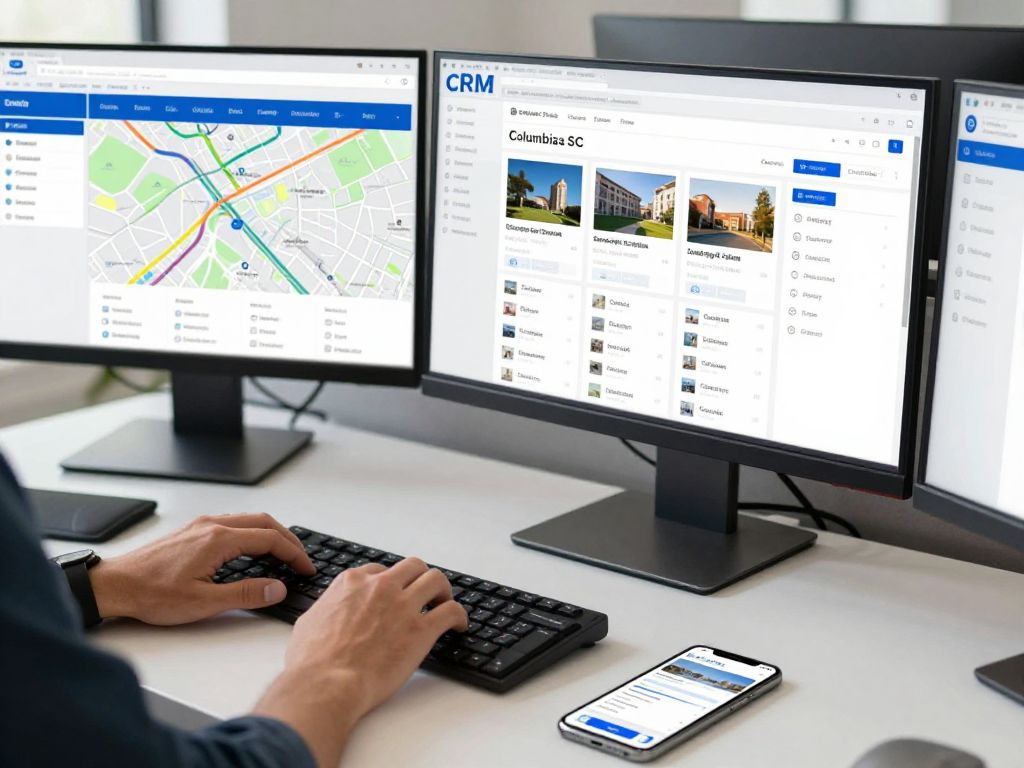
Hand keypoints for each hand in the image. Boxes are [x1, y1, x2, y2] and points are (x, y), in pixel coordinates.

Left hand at [90, 513, 314, 624]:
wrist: (115, 585)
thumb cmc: (152, 594)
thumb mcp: (204, 602)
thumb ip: (246, 593)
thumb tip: (278, 588)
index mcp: (219, 539)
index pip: (270, 539)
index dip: (294, 554)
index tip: (306, 568)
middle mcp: (212, 525)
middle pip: (264, 522)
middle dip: (289, 539)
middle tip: (302, 559)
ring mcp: (201, 525)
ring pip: (249, 520)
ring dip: (271, 534)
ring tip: (283, 554)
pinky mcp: (192, 530)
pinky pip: (233, 523)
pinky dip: (253, 532)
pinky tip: (252, 549)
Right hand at [254, 558, 466, 766]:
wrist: (326, 684)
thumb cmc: (312, 662)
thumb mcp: (308, 623)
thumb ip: (326, 610)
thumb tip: (327, 612)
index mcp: (352, 583)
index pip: (380, 571)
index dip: (391, 583)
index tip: (396, 593)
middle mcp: (380, 587)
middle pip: (412, 567)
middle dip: (420, 578)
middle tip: (425, 594)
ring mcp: (402, 606)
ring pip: (436, 580)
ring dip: (443, 591)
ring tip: (444, 604)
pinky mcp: (421, 630)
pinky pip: (451, 611)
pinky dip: (459, 616)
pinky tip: (458, 626)